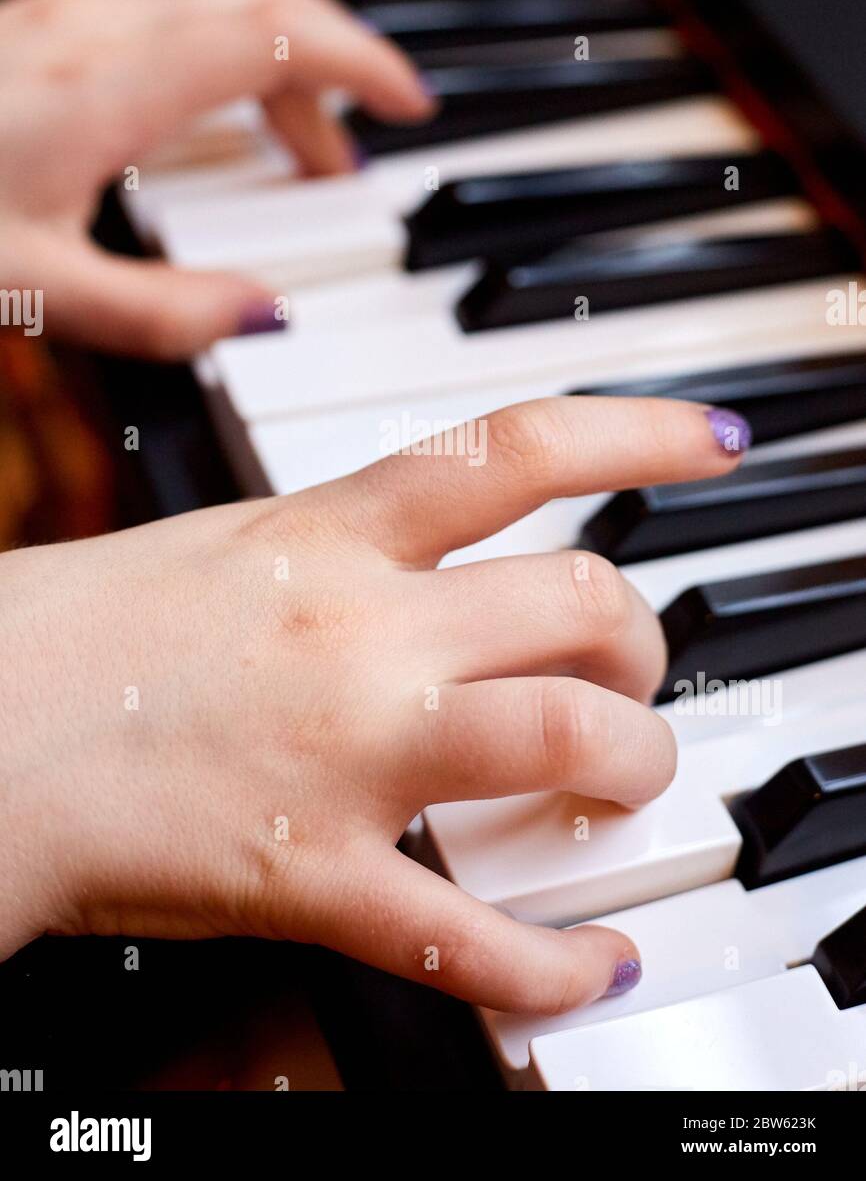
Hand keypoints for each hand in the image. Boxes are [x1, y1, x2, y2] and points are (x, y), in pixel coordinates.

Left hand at [0, 0, 432, 358]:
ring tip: (296, 133)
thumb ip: (161, 313)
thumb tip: (264, 314)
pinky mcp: (37, 22)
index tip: (410, 102)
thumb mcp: (41, 290)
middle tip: (357, 144)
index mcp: (109, 85)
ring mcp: (62, 13)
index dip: (358, 60)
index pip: (272, 34)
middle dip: (331, 58)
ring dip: (277, 39)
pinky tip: (213, 100)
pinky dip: (221, 31)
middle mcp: (92, 27)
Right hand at [0, 397, 744, 1011]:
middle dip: (643, 644)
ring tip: (619, 785)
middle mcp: (358, 628)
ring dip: (630, 766)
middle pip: (584, 603)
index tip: (714, 443)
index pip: (518, 448)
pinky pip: (468, 934)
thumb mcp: (223, 545)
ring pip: (567, 738)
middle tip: (629, 672)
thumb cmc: (75, 634)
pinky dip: (554, 965)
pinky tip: (594, 966)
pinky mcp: (309, 875)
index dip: (639, 435)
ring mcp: (345, 752)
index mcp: (329, 533)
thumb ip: (338, 548)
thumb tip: (422, 557)